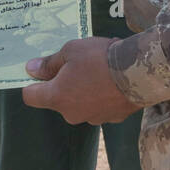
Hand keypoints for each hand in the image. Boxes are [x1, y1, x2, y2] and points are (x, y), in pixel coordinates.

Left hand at [22, 38, 140, 124]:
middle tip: (76, 64)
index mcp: (57, 97)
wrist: (138, 72)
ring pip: (79, 104)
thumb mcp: (71, 51)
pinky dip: (101, 96)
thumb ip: (49, 63)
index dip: (31, 83)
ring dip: (83, 91)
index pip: (30, 96)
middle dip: (62, 84)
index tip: (39, 71)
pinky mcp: (111, 119)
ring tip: (98, 71)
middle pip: (57, 99)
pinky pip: (99, 106)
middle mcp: (71, 114)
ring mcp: (92, 119)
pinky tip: (111, 82)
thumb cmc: (100, 58)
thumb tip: (31, 69)